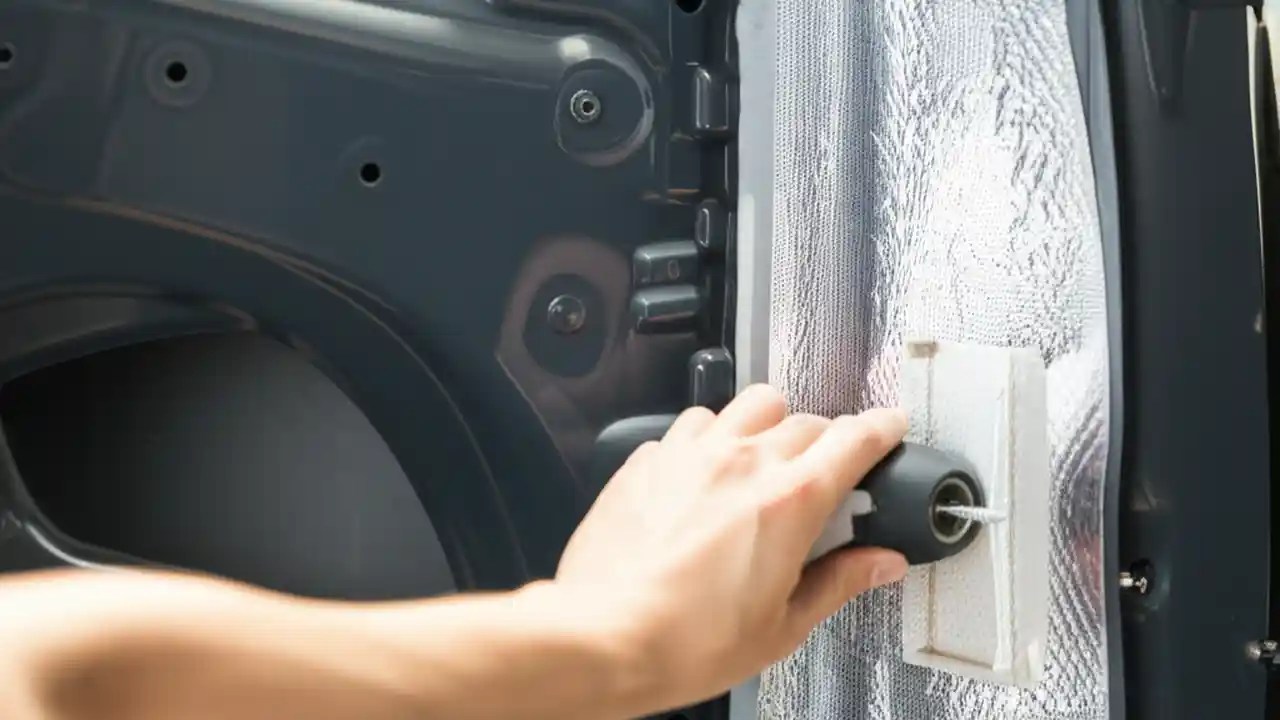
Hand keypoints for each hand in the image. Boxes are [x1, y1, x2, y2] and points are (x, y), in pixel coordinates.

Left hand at [553, 385, 908, 710]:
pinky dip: (709, 441)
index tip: (889, 426)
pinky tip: (704, 476)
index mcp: (790, 501)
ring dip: (766, 426)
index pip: (854, 439)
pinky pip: (691, 427)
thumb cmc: (686, 641)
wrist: (602, 637)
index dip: (881, 427)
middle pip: (805, 421)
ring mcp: (690, 453)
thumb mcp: (782, 626)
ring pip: (748, 406)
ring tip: (762, 463)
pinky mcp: (648, 458)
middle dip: (824, 441)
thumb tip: (880, 564)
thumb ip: (838, 582)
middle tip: (820, 478)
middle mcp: (742, 462)